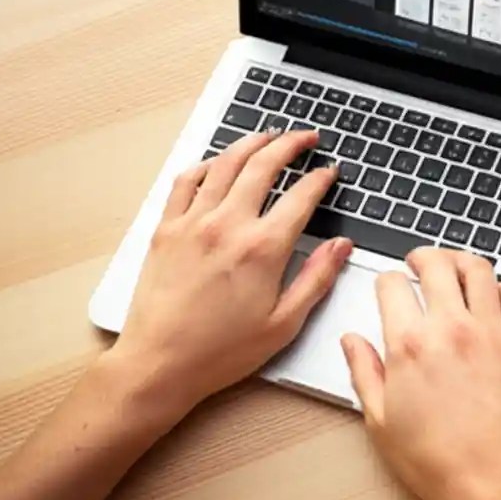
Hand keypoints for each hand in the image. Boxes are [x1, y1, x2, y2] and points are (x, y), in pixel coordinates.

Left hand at [112, 129, 352, 415]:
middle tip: (306, 137)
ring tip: (268, 135)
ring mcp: (192, 223)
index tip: (330, 172)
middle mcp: (227, 226)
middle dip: (290, 144)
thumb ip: (317, 278)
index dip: (321, 178)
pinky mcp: (166, 229)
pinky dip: (205, 164)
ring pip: (224, 163)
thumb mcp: (284, 323)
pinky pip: (185, 181)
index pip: (302, 196)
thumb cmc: (219, 352)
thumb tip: (340, 247)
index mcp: (263, 249)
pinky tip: (216, 163)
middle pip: (263, 165)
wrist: (159, 364)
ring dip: (251, 143)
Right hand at [341, 249, 500, 499]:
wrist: (490, 483)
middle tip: (420, 261)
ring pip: (480, 270)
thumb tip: (352, 341)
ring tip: (456, 269)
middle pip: (437, 263)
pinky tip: (493, 296)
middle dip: (423, 255)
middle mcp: (453, 330)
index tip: (390, 286)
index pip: (392, 284)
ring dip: (462, 262)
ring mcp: (494, 333)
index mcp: (410, 345)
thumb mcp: (380, 421)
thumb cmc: (437, 461)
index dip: (386, 280)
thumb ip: (363, 372)